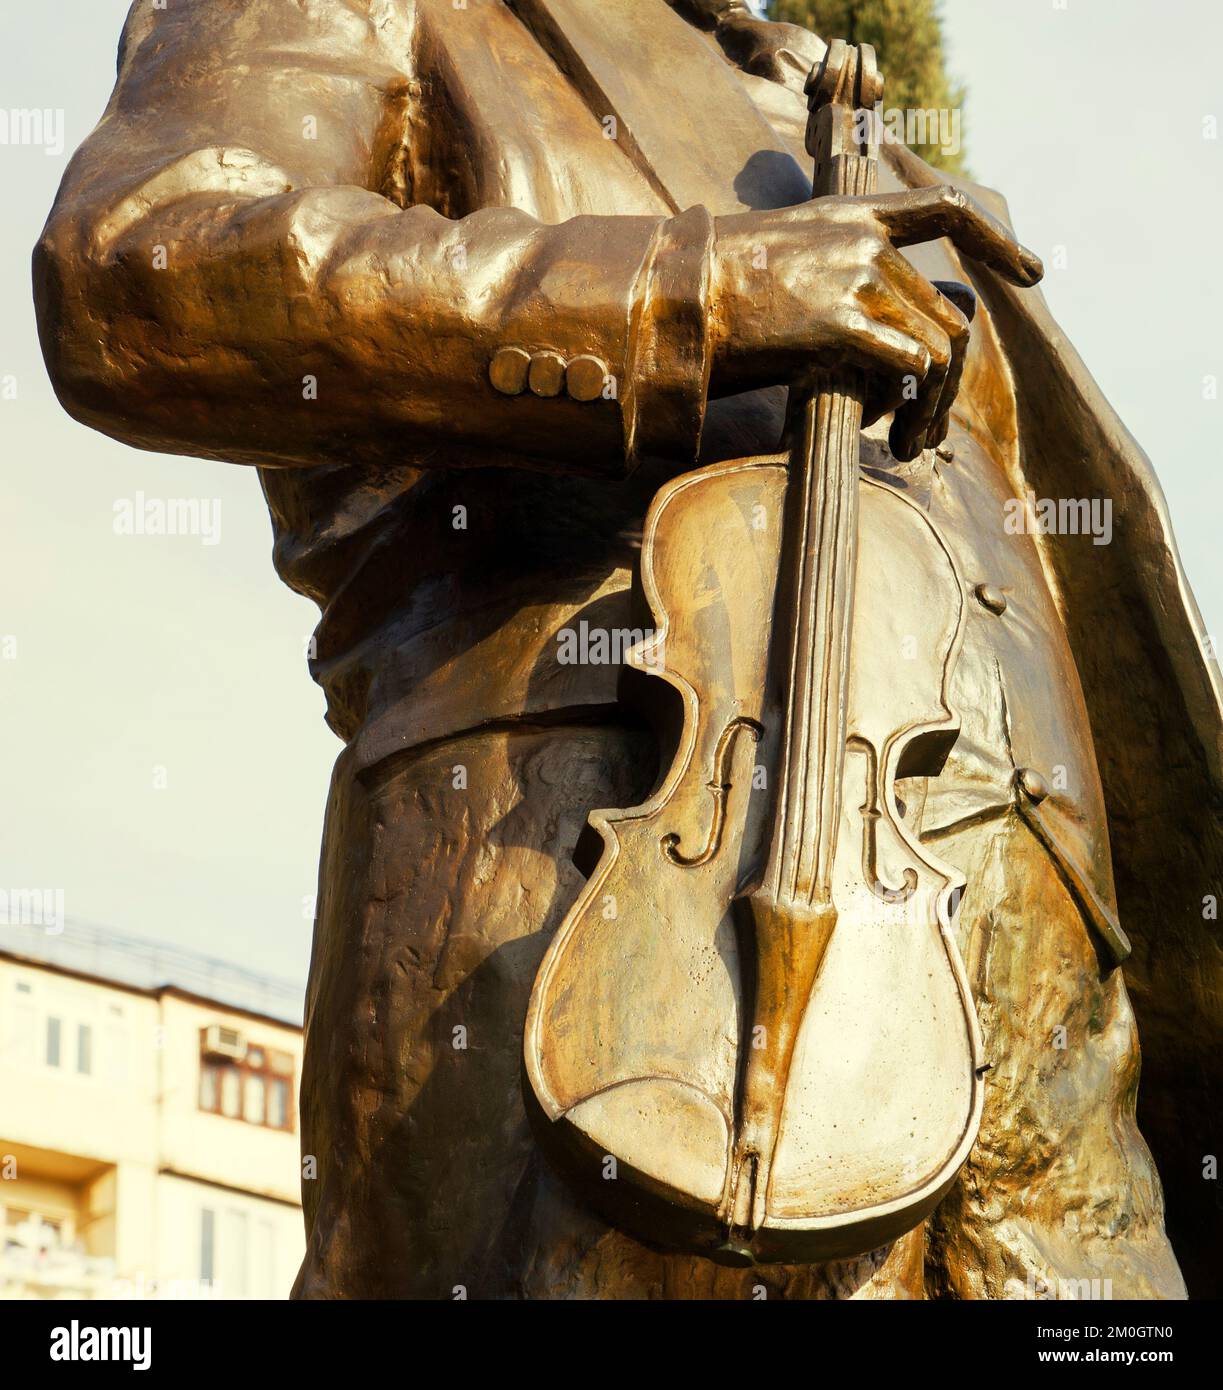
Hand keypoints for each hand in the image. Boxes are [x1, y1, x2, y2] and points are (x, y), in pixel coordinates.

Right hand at [709, 185, 1042, 460]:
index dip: (997, 241)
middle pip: (947, 316)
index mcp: (852, 214)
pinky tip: (881, 432)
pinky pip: (910, 368)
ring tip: (906, 448)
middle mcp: (865, 242)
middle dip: (948, 385)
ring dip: (930, 409)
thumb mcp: (777, 259)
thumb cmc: (711, 293)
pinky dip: (907, 407)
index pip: (946, 211)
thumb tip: (866, 334)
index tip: (1032, 274)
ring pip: (938, 350)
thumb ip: (829, 275)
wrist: (673, 299)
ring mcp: (857, 278)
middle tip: (926, 437)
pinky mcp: (843, 323)